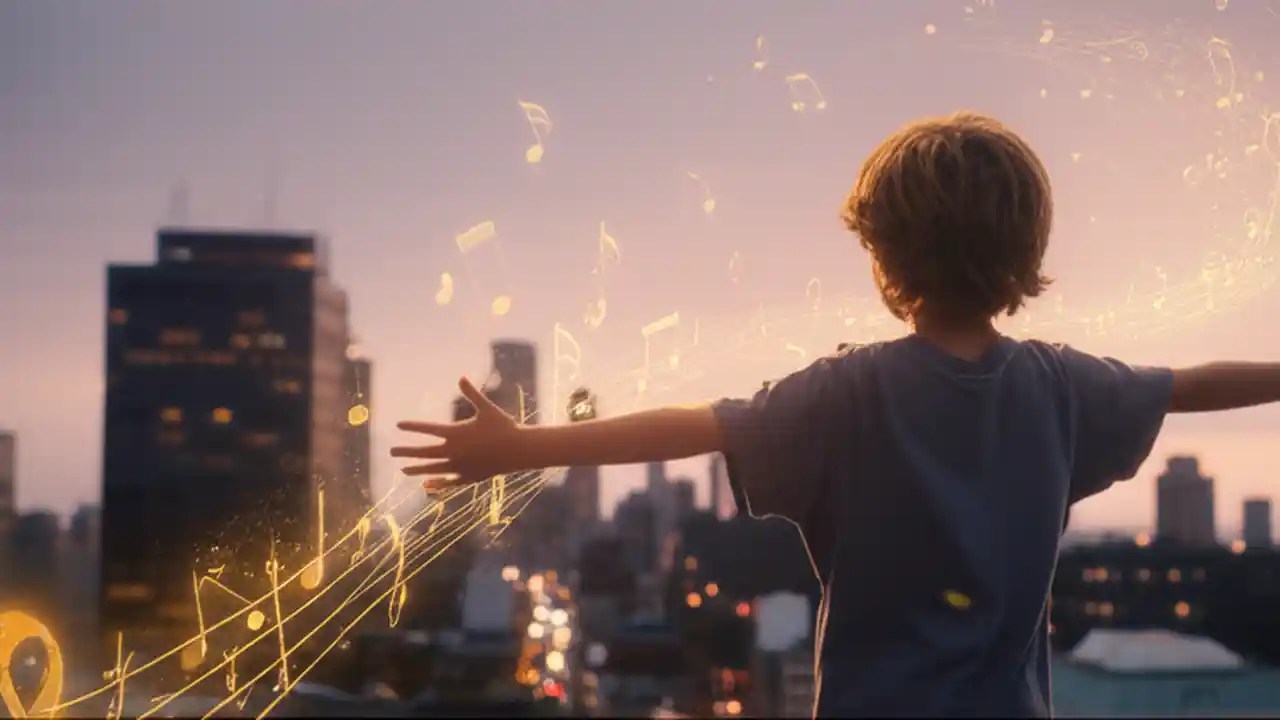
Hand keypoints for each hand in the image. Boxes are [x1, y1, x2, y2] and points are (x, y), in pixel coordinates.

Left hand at [391, 377, 522, 489]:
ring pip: (432, 469)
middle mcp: (454, 451)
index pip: (428, 429)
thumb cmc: (503, 426)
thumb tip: (461, 377)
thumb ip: (472, 394)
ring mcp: (460, 466)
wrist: (519, 450)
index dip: (413, 426)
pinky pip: (448, 481)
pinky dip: (436, 483)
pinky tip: (426, 484)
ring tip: (403, 470)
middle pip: (424, 452)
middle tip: (392, 451)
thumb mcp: (487, 408)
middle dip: (406, 451)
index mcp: (456, 433)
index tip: (398, 425)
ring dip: (416, 469)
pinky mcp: (468, 477)